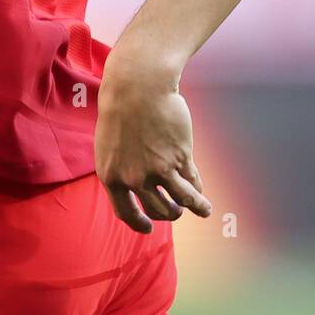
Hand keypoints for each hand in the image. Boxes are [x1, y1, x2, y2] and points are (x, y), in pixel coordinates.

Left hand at [95, 63, 211, 234]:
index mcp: (112, 176)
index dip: (139, 224)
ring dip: (194, 208)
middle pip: (158, 210)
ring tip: (202, 210)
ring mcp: (159, 171)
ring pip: (182, 202)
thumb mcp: (109, 144)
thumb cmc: (121, 109)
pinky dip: (200, 193)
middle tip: (175, 212)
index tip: (148, 229)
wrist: (137, 86)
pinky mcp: (180, 158)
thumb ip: (121, 167)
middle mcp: (134, 179)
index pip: (126, 212)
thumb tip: (134, 187)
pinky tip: (204, 196)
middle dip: (169, 214)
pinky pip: (193, 184)